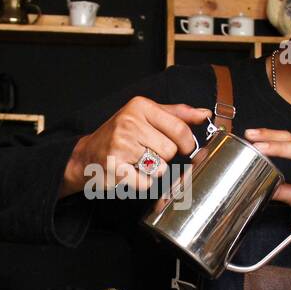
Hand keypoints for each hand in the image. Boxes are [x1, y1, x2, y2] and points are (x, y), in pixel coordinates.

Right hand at [60, 98, 211, 198]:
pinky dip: (141, 183)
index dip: (187, 143)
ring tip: (136, 162)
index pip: (179, 128)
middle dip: (164, 157)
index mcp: (139, 106)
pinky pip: (146, 183)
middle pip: (171, 151)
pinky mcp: (115, 167)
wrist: (86, 155)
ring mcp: (120, 145)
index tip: (184, 147)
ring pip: (160, 168)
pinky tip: (129, 173)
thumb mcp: (145, 116)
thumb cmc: (119, 136)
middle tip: (146, 153)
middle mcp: (129, 123)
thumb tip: (204, 113)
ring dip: (152, 171)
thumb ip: (176, 114)